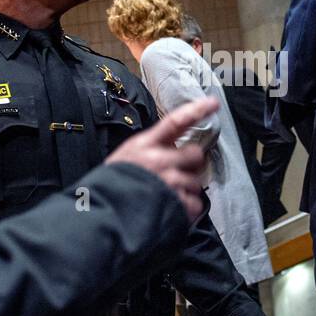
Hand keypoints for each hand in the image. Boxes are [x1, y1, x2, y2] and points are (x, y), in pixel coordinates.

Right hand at [105, 97, 218, 221]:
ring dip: (187, 188)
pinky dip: (187, 207)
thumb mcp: (126, 156)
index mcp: (145, 145)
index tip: (213, 103)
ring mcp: (168, 181)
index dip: (196, 110)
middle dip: (192, 163)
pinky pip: (194, 203)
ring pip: (196, 181)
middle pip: (195, 154)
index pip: (175, 122)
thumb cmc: (113, 184)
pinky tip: (173, 207)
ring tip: (169, 194)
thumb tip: (171, 148)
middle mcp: (159, 160)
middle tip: (181, 171)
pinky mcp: (174, 203)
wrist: (102, 211)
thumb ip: (149, 149)